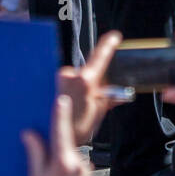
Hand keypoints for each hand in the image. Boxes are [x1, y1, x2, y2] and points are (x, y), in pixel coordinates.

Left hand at [55, 31, 122, 145]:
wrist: (57, 139)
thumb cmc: (77, 128)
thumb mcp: (99, 110)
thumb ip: (110, 95)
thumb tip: (122, 92)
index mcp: (85, 80)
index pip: (101, 54)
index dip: (109, 44)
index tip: (115, 36)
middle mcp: (70, 74)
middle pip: (87, 71)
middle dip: (92, 82)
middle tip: (91, 99)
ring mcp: (60, 78)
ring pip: (77, 78)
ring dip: (80, 87)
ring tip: (78, 105)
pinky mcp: (52, 83)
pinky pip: (66, 82)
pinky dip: (71, 90)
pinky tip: (70, 104)